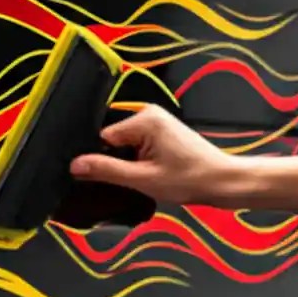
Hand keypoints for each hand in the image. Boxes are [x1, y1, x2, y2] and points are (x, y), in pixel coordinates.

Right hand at [69, 105, 244, 206]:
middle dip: (116, 162)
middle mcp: (148, 114)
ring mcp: (156, 122)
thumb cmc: (189, 179)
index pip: (103, 138)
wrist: (223, 182)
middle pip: (113, 141)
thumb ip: (107, 170)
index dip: (102, 160)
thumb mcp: (143, 179)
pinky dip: (137, 162)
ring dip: (128, 164)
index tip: (109, 178)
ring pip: (123, 146)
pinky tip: (148, 173)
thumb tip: (75, 165)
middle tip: (133, 180)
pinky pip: (135, 146)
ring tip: (144, 177)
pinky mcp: (161, 132)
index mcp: (144, 119)